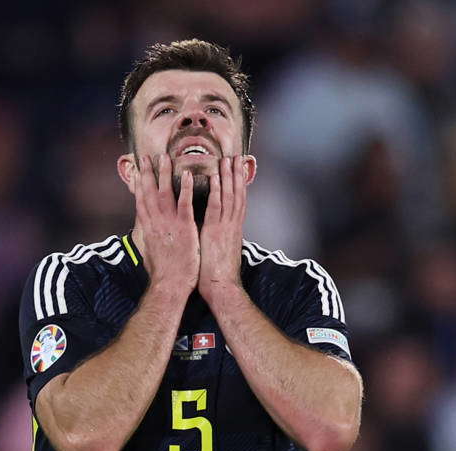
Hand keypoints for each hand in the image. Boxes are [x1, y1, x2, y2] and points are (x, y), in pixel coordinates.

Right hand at [133, 154, 198, 294]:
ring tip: (165, 157)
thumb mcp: (151, 253)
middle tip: (146, 156)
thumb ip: (149, 239)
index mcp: (149, 228)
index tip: (137, 171)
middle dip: (147, 173)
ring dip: (165, 174)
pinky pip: (184, 204)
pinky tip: (187, 174)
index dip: (138, 185)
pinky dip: (185, 188)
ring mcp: (169, 224)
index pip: (141, 201)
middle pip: (149, 193)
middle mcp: (156, 223)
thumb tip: (146, 234)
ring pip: (165, 193)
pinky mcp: (184, 228)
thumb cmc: (163, 274)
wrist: (170, 286)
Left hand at [198, 155, 245, 304]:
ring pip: (229, 196)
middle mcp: (232, 225)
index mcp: (233, 230)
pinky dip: (217, 191)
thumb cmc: (218, 276)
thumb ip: (220, 239)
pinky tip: (216, 177)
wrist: (222, 289)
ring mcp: (226, 227)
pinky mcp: (216, 232)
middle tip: (237, 156)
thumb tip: (216, 233)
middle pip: (237, 195)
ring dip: (228, 176)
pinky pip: (217, 207)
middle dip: (237, 175)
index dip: (238, 185)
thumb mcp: (221, 252)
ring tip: (228, 158)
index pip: (238, 202)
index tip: (238, 170)